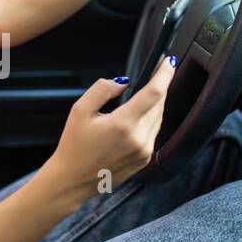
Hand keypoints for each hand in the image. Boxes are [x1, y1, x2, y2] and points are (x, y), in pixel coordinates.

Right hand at [37, 55, 177, 209]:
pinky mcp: (144, 160)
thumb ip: (102, 89)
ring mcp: (144, 151)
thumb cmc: (74, 146)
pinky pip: (153, 133)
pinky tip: (138, 116)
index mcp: (123, 124)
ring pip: (158, 118)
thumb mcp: (79, 110)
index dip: (164, 74)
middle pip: (159, 104)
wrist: (73, 179)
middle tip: (156, 72)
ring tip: (145, 93)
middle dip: (160, 86)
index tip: (169, 62)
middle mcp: (138, 139)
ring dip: (155, 103)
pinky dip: (150, 120)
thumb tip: (123, 83)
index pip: (154, 93)